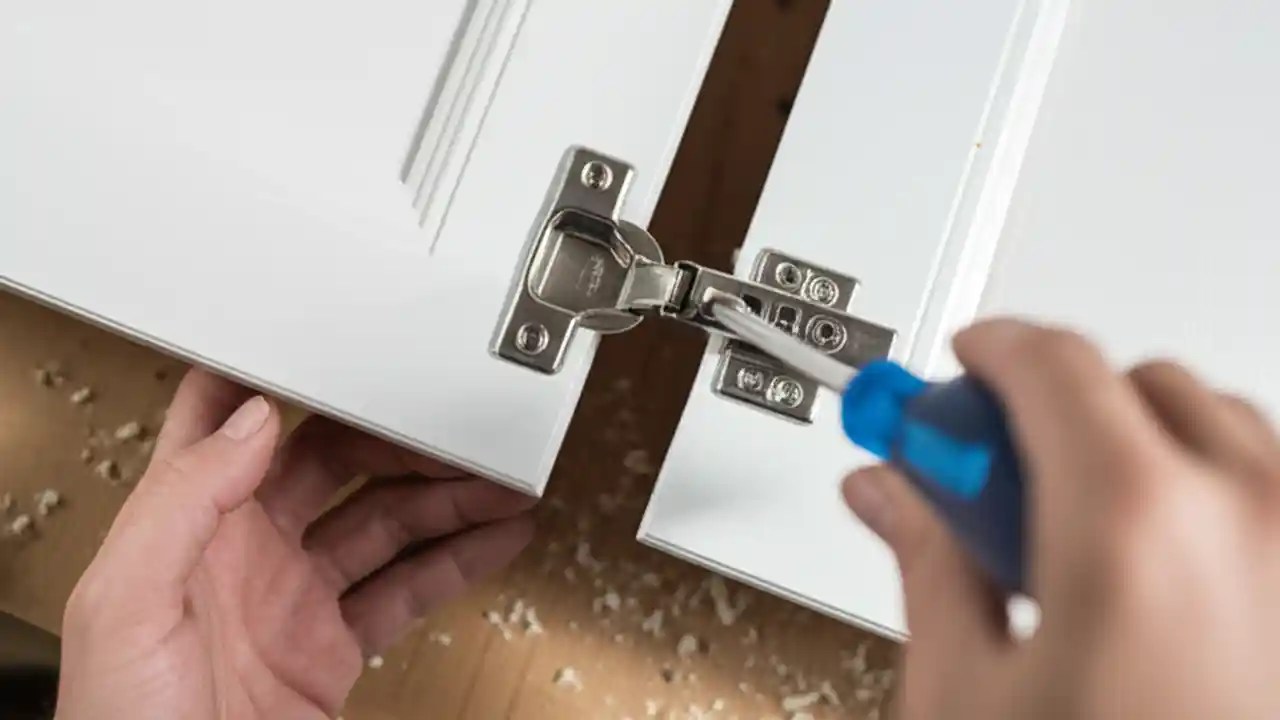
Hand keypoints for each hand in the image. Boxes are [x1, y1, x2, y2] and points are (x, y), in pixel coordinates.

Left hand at [56, 369, 535, 719]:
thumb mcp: (126, 602)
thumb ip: (183, 500)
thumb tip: (252, 418)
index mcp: (188, 527)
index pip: (229, 424)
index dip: (280, 376)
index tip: (341, 345)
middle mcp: (244, 553)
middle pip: (336, 463)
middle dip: (398, 437)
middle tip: (454, 423)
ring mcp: (293, 600)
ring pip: (384, 521)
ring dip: (445, 495)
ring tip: (499, 476)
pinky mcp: (331, 649)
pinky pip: (405, 590)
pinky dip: (457, 560)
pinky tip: (495, 536)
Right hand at [842, 319, 1279, 718]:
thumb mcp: (968, 697)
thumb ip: (930, 566)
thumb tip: (891, 493)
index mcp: (1136, 529)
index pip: (1053, 363)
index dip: (988, 352)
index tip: (958, 371)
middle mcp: (1248, 520)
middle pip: (1139, 383)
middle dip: (1058, 411)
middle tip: (998, 486)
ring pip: (1220, 429)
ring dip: (1142, 451)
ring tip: (1081, 544)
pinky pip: (1270, 491)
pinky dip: (1210, 501)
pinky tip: (1160, 582)